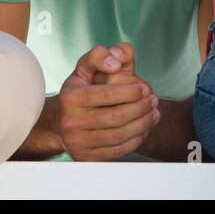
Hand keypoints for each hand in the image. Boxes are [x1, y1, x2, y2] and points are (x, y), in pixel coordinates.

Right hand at [55, 43, 159, 160]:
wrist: (60, 122)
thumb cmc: (79, 91)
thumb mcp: (84, 68)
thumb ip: (100, 56)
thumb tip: (116, 61)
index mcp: (71, 98)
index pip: (108, 94)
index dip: (131, 91)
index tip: (145, 88)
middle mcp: (71, 121)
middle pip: (116, 117)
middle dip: (141, 108)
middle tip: (154, 100)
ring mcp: (77, 142)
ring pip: (119, 136)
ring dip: (143, 124)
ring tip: (154, 113)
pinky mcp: (85, 158)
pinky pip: (116, 151)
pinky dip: (135, 140)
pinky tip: (144, 129)